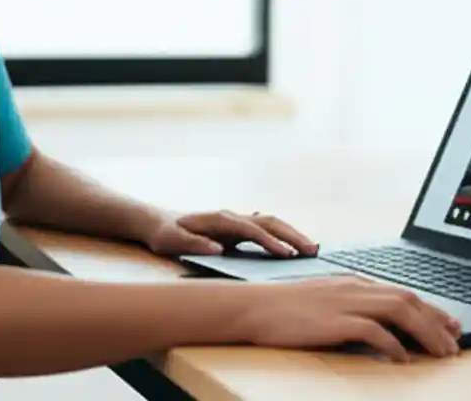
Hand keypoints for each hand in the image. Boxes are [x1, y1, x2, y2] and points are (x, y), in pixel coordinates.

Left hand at [143, 210, 318, 257]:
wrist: (157, 222)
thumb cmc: (165, 233)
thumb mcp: (172, 241)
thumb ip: (193, 244)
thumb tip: (218, 249)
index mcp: (219, 219)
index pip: (251, 229)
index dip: (269, 241)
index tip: (286, 255)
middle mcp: (232, 217)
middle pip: (269, 222)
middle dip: (292, 235)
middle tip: (312, 251)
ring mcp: (236, 221)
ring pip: (271, 224)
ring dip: (291, 234)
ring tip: (312, 249)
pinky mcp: (237, 229)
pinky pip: (265, 231)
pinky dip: (282, 237)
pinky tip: (294, 248)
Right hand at [234, 276, 462, 361]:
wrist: (253, 307)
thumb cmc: (284, 309)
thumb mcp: (325, 301)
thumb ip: (352, 307)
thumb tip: (379, 326)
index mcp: (354, 283)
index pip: (403, 293)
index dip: (431, 310)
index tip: (451, 326)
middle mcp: (354, 288)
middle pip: (408, 300)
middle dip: (437, 322)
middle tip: (455, 343)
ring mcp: (344, 302)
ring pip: (399, 311)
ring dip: (426, 332)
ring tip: (441, 352)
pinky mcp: (333, 321)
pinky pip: (372, 330)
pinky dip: (392, 343)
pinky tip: (403, 358)